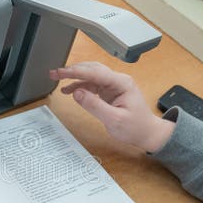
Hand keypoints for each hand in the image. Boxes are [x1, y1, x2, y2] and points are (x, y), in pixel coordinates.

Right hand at [50, 62, 173, 152]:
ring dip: (74, 76)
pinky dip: (80, 85)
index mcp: (121, 83)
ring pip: (91, 75)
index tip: (60, 73)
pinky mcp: (109, 91)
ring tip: (58, 79)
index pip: (95, 73)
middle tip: (54, 73)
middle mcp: (117, 80)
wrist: (147, 133)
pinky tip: (69, 90)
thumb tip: (77, 93)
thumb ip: (95, 105)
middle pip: (91, 69)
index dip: (75, 72)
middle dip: (72, 70)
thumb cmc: (136, 127)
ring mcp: (113, 85)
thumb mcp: (114, 120)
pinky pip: (92, 84)